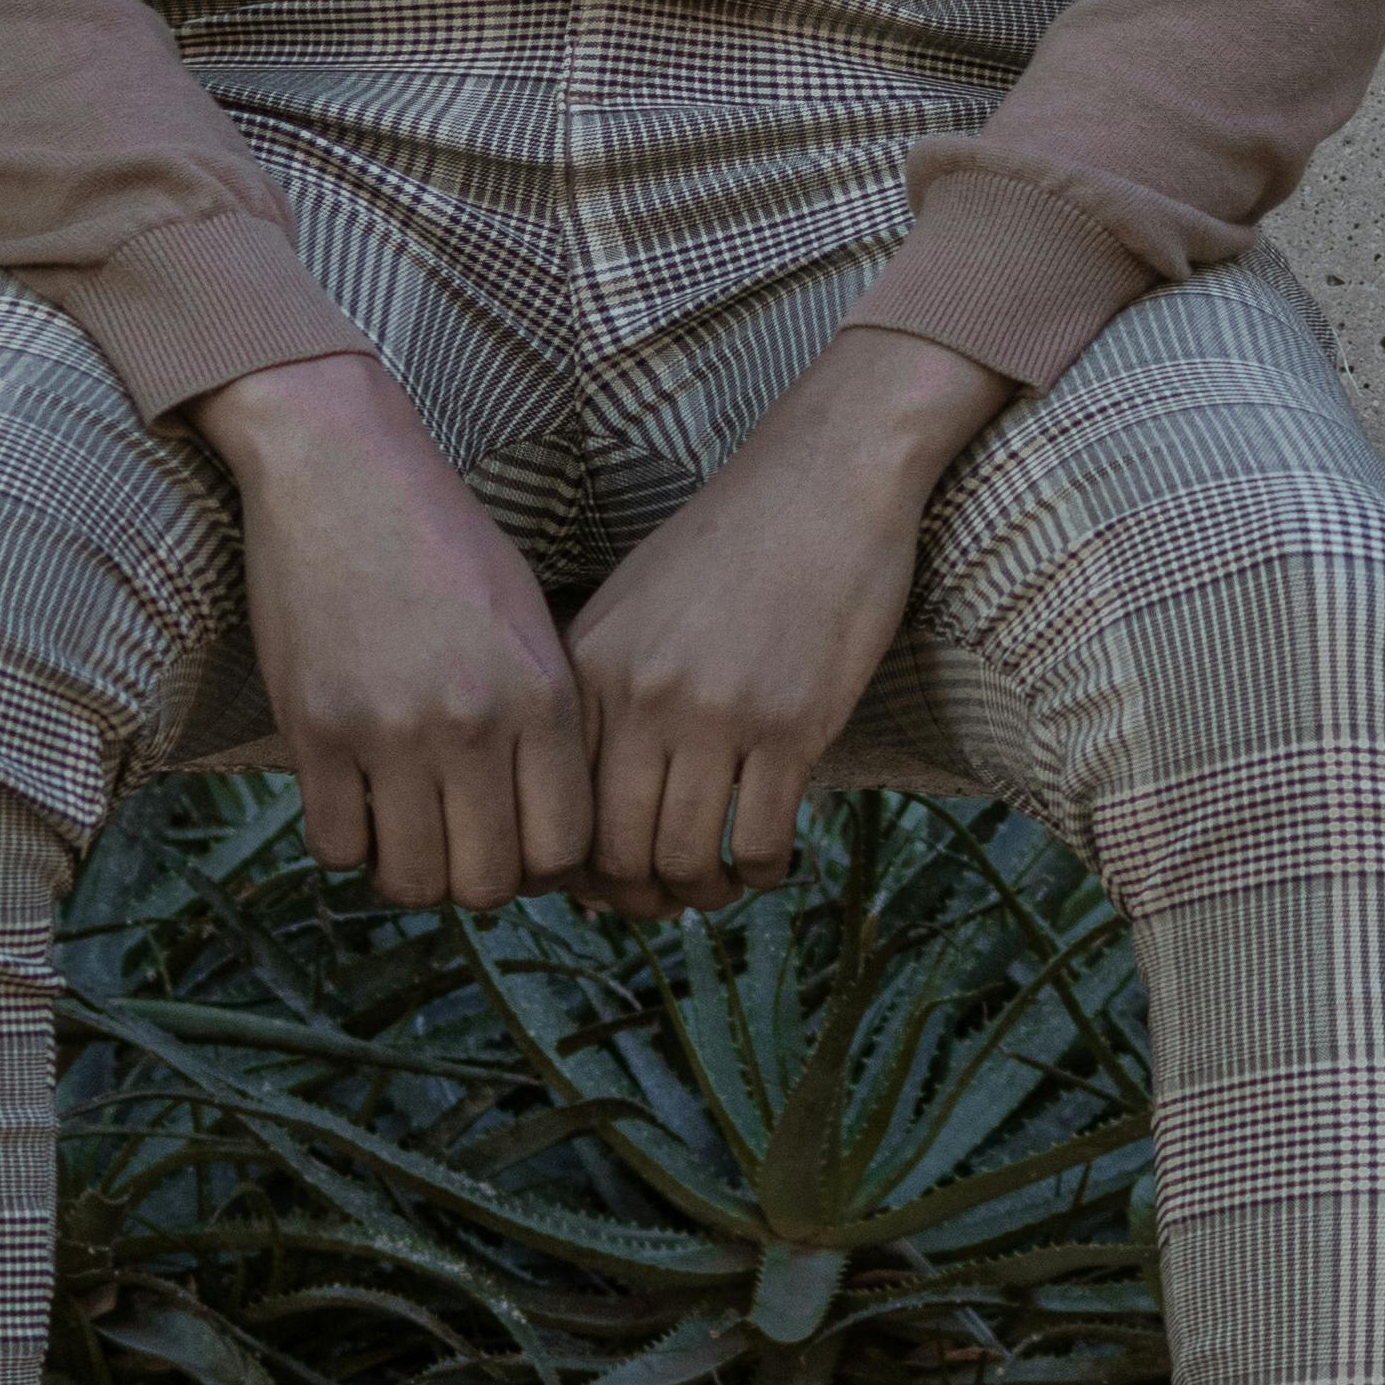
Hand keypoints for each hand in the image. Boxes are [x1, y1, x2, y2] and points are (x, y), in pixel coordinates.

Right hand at [189, 351, 592, 908]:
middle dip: (474, 883)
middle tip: (454, 850)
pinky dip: (345, 845)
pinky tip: (351, 806)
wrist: (339, 467)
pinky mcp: (314, 728)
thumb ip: (544, 718)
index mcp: (540, 694)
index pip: (563, 849)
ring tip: (401, 839)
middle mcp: (472, 722)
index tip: (516, 845)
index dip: (542, 869)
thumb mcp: (527, 618)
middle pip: (489, 882)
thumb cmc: (440, 540)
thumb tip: (550, 828)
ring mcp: (389, 730)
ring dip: (408, 876)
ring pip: (412, 881)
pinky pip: (335, 847)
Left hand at [566, 328, 1012, 917]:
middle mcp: (639, 694)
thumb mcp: (633, 604)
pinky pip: (759, 840)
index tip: (604, 882)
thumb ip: (602, 691)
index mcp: (589, 667)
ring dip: (701, 893)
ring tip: (718, 886)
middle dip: (637, 898)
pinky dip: (761, 871)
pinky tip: (768, 862)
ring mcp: (715, 711)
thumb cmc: (733, 545)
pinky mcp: (791, 723)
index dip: (576, 868)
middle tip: (664, 904)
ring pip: (684, 857)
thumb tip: (588, 805)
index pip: (558, 805)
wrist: (825, 480)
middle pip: (615, 851)